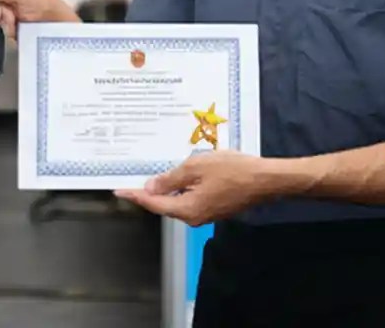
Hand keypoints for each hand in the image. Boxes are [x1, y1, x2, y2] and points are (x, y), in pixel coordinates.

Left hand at [114, 151, 277, 226]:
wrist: (265, 180)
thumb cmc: (232, 171)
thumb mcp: (196, 168)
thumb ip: (171, 179)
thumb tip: (151, 187)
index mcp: (186, 209)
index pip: (153, 203)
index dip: (135, 195)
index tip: (119, 191)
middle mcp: (194, 217)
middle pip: (164, 205)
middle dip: (148, 193)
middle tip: (131, 181)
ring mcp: (206, 214)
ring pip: (178, 201)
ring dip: (166, 189)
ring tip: (152, 176)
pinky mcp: (215, 208)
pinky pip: (191, 199)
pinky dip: (181, 189)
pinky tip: (177, 177)